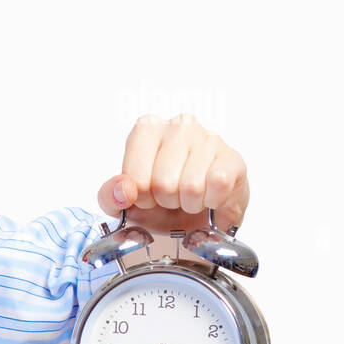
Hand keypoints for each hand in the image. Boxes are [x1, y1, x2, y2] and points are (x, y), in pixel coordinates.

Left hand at [96, 114, 249, 233]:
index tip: (148, 194)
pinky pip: (218, 185)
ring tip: (191, 196)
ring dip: (189, 203)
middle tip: (172, 196)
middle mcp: (179, 125)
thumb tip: (123, 191)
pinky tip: (210, 195)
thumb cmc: (159, 203)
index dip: (141, 196)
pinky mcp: (233, 158)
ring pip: (191, 187)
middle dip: (166, 200)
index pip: (135, 177)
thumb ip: (110, 196)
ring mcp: (209, 138)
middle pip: (163, 183)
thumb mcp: (124, 203)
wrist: (197, 218)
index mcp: (146, 129)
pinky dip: (212, 201)